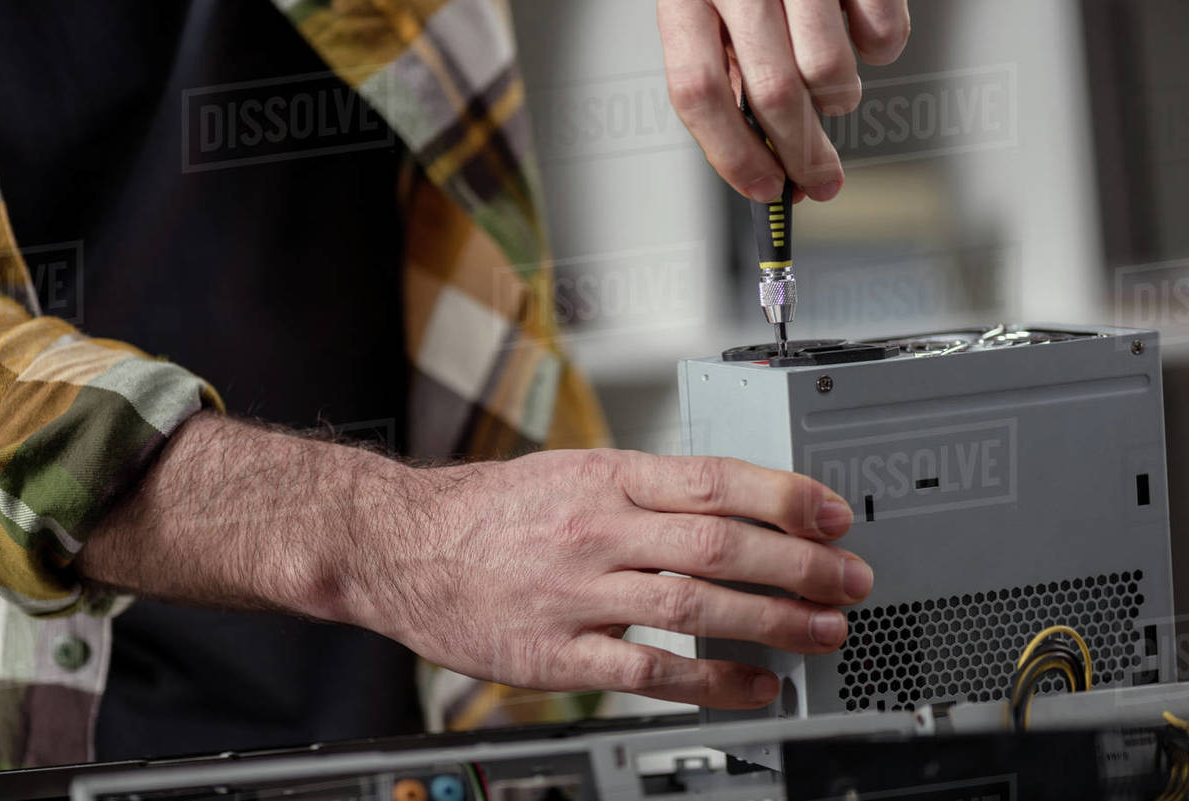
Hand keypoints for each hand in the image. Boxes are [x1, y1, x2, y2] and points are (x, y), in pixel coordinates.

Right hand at [347, 449, 869, 708]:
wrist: (402, 546)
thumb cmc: (489, 511)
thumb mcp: (569, 471)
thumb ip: (645, 489)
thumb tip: (727, 504)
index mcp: (604, 477)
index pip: (713, 479)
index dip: (783, 495)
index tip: (831, 513)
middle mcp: (597, 530)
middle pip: (719, 545)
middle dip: (798, 564)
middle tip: (849, 581)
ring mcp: (577, 594)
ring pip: (694, 606)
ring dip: (771, 620)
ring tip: (823, 631)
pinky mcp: (557, 655)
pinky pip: (650, 671)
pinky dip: (713, 681)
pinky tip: (755, 684)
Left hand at [657, 0, 910, 203]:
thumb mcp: (711, 5)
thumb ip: (725, 69)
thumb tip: (759, 158)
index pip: (698, 93)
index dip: (731, 154)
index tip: (763, 190)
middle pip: (771, 93)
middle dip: (800, 154)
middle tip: (819, 182)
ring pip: (828, 71)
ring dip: (837, 99)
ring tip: (831, 85)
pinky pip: (883, 34)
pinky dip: (879, 52)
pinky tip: (860, 32)